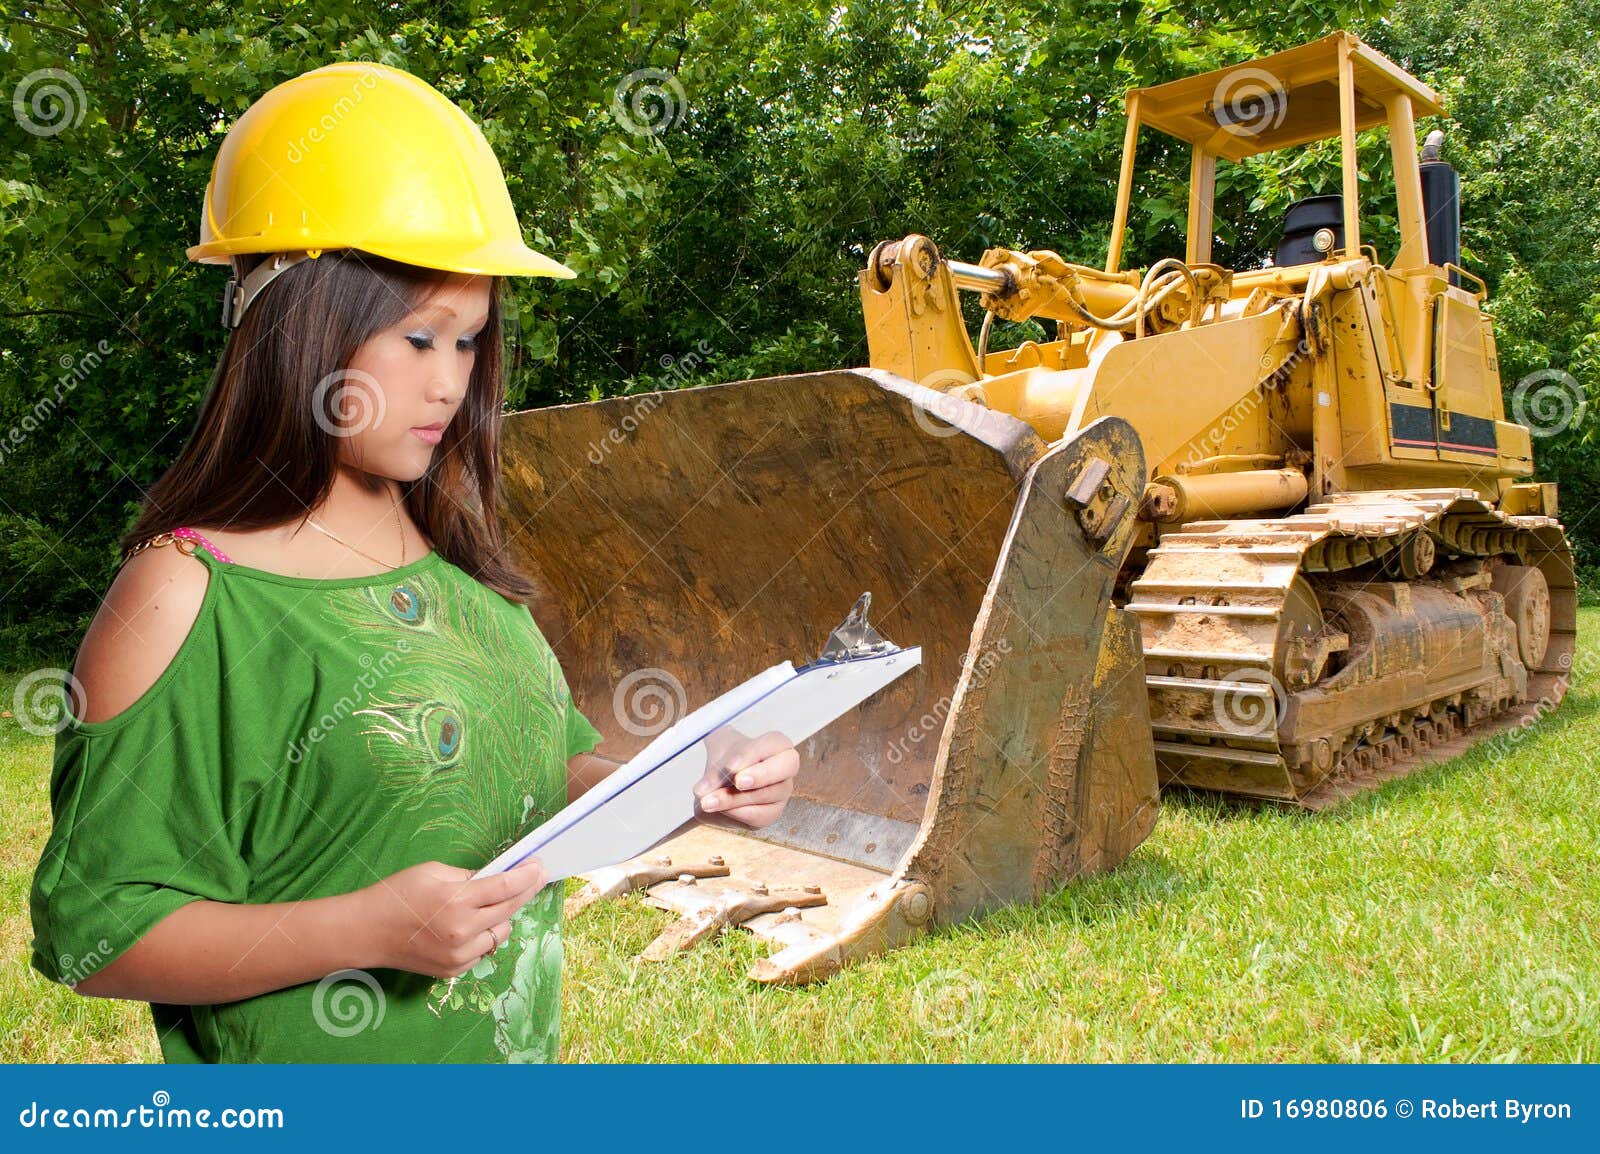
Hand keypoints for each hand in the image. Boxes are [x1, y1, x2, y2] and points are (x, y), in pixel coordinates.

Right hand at [354, 857, 548, 977]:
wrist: (365, 932)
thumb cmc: (396, 894)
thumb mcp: (433, 872)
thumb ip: (468, 876)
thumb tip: (495, 876)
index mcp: (456, 900)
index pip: (505, 887)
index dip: (527, 875)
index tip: (540, 866)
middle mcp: (461, 930)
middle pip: (509, 909)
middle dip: (526, 891)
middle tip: (536, 877)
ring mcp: (458, 954)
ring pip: (501, 933)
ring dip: (501, 917)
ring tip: (487, 905)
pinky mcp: (453, 970)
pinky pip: (484, 951)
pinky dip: (483, 937)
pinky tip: (469, 926)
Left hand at [693, 727, 799, 830]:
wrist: (722, 779)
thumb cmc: (726, 760)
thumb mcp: (716, 758)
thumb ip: (713, 771)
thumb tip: (703, 792)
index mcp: (777, 745)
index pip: (774, 743)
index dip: (753, 755)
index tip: (730, 767)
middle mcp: (785, 768)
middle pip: (786, 767)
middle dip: (760, 775)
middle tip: (737, 782)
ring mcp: (782, 792)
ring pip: (766, 795)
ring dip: (735, 800)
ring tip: (708, 801)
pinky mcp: (772, 813)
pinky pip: (759, 816)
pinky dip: (736, 813)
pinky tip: (719, 809)